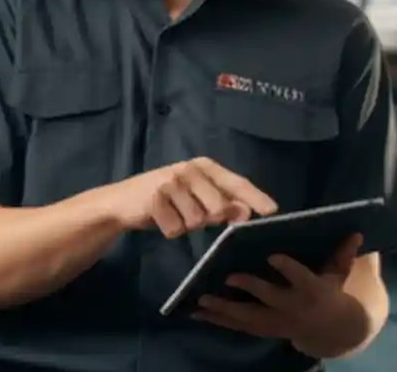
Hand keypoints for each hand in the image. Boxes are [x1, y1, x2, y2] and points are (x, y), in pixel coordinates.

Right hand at [100, 157, 278, 237]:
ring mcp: (172, 181)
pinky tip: (161, 219)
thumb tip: (247, 213)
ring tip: (174, 214)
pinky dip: (170, 230)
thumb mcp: (198, 198)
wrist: (123, 201)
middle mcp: (190, 169)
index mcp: (205, 166)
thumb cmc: (168, 199)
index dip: (255, 197)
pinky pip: (175, 229)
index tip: (273, 211)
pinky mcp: (155, 197)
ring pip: (196, 221)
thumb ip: (223, 202)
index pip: (237, 182)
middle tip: (191, 214)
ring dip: (186, 225)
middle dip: (209, 220)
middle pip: (218, 208)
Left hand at [193, 233, 369, 358]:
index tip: (272, 256)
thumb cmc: (330, 292)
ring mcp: (277, 322)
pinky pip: (240, 327)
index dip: (287, 269)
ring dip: (224, 310)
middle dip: (250, 289)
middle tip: (228, 277)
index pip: (300, 278)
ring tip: (201, 300)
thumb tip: (356, 232)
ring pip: (249, 317)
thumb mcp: (338, 274)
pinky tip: (198, 313)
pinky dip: (218, 321)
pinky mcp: (264, 330)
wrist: (331, 330)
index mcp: (311, 291)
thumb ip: (343, 254)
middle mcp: (292, 308)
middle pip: (270, 299)